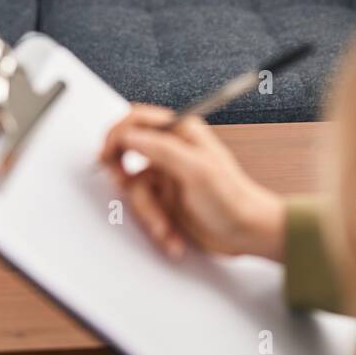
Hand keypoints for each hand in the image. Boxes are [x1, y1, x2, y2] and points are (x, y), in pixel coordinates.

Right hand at [99, 103, 285, 261]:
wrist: (247, 233)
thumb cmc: (233, 199)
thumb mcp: (197, 170)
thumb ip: (161, 149)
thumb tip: (130, 137)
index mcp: (181, 133)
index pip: (138, 120)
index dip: (118, 133)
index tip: (108, 154)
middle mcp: (172, 151)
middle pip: (128, 152)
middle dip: (124, 174)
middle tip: (123, 182)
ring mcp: (167, 177)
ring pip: (135, 188)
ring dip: (148, 212)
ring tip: (165, 225)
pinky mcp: (166, 201)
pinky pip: (146, 209)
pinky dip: (156, 225)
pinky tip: (172, 234)